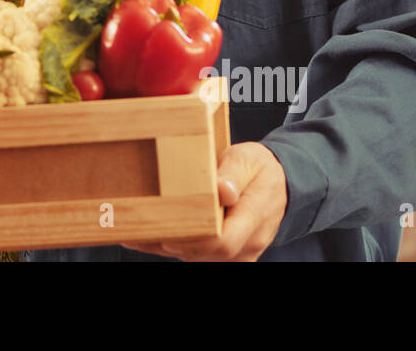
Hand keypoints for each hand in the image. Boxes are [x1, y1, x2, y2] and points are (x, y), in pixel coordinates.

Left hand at [122, 141, 288, 260]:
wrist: (280, 182)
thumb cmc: (259, 168)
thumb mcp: (247, 159)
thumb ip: (233, 174)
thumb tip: (223, 191)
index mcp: (255, 217)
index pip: (224, 242)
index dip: (194, 241)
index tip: (166, 230)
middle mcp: (249, 242)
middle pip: (206, 254)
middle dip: (171, 242)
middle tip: (136, 230)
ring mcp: (240, 251)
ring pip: (199, 257)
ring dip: (168, 245)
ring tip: (135, 232)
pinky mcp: (229, 251)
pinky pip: (200, 254)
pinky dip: (175, 245)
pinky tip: (148, 236)